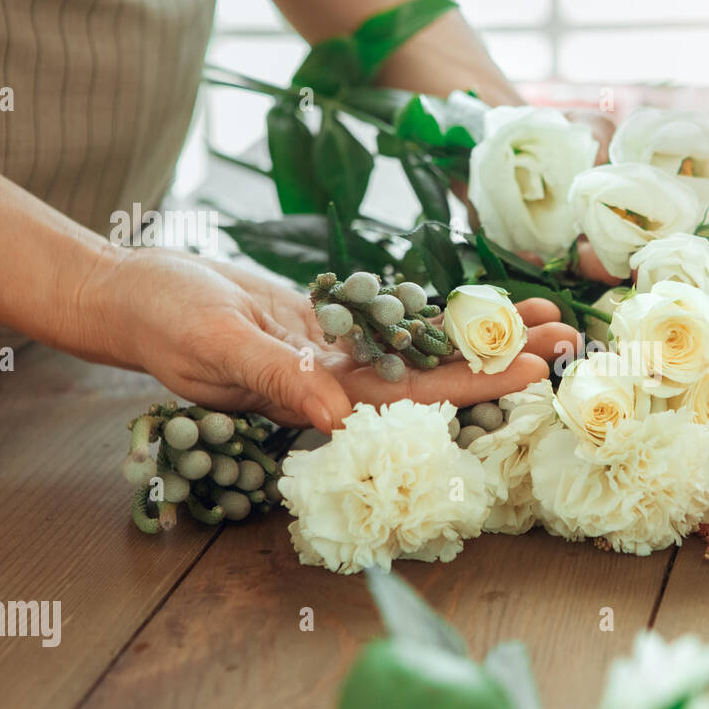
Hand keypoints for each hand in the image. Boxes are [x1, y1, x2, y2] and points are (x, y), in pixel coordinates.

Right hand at [89, 249, 578, 431]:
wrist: (139, 293)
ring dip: (489, 336)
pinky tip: (490, 304)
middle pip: (439, 376)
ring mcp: (342, 356)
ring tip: (552, 319)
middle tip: (569, 343)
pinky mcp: (336, 326)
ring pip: (429, 348)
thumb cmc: (164, 319)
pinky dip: (445, 312)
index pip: (413, 396)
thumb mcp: (215, 344)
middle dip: (504, 360)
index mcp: (318, 398)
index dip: (474, 383)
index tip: (531, 371)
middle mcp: (342, 385)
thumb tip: (336, 415)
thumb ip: (276, 380)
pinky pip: (402, 320)